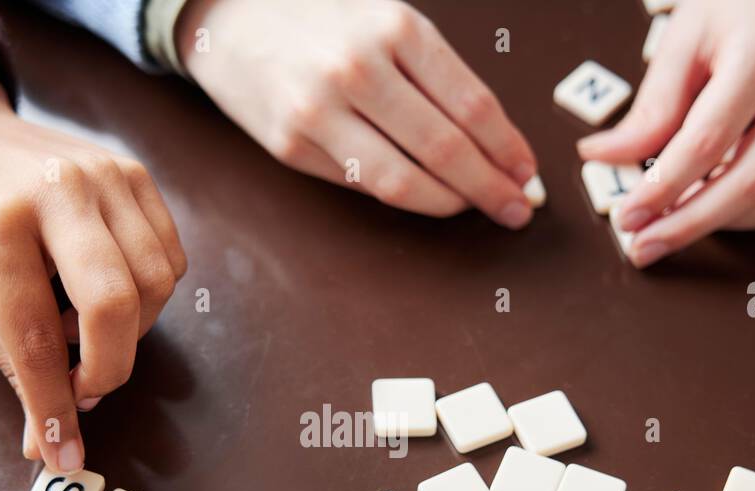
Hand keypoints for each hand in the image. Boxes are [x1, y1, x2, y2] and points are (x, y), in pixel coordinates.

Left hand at [0, 55, 187, 471]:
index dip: (54, 407)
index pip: (37, 337)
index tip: (63, 455)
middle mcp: (58, 190)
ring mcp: (105, 175)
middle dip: (107, 367)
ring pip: (156, 283)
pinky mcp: (134, 173)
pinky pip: (169, 256)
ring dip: (128, 330)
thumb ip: (10, 361)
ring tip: (82, 329)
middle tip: (83, 389)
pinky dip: (148, 294)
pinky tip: (103, 295)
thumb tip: (47, 441)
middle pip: (116, 304)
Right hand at [177, 0, 537, 227]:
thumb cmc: (319, 17)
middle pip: (446, 149)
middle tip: (516, 207)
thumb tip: (490, 139)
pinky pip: (361, 184)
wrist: (227, 14)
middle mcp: (359, 69)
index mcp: (395, 28)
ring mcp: (320, 111)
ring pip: (405, 180)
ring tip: (477, 207)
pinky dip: (403, 197)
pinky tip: (427, 197)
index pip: (472, 104)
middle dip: (490, 185)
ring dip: (452, 202)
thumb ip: (431, 73)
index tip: (528, 170)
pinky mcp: (291, 145)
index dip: (508, 147)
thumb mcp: (384, 18)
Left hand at [579, 0, 754, 266]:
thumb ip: (651, 106)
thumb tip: (604, 157)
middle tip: (644, 246)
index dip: (663, 189)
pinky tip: (726, 206)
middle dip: (689, 225)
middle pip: (749, 183)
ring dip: (726, 225)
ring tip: (677, 224)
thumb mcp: (685, 37)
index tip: (628, 217)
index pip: (706, 143)